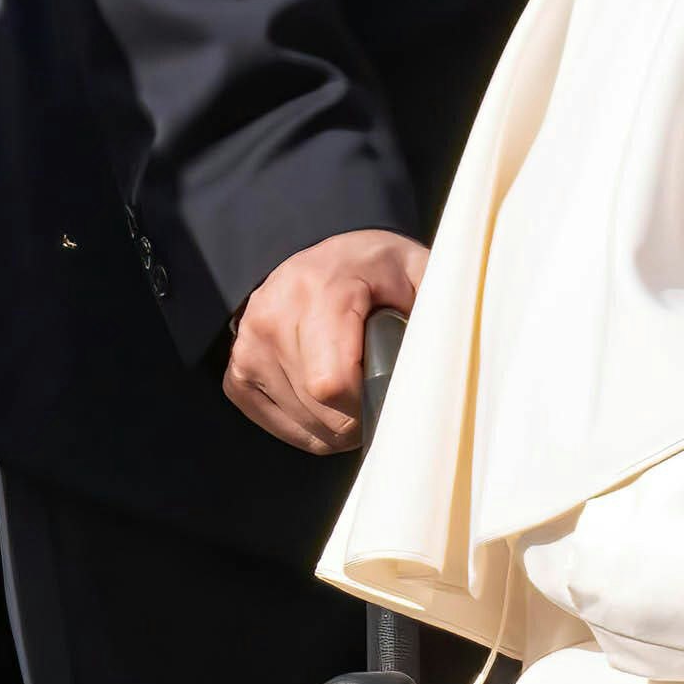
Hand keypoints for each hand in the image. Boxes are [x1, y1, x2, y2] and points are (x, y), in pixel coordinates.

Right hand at [225, 229, 428, 452]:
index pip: (333, 383)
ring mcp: (248, 348)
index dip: (372, 402)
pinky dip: (315, 426)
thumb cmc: (382, 270)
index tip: (396, 391)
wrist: (327, 257)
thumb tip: (445, 365)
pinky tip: (334, 401)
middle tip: (387, 393)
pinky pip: (282, 426)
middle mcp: (272, 317)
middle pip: (321, 410)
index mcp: (320, 290)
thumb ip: (438, 311)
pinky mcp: (238, 374)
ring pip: (305, 424)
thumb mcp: (422, 273)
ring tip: (363, 391)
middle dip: (363, 416)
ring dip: (342, 424)